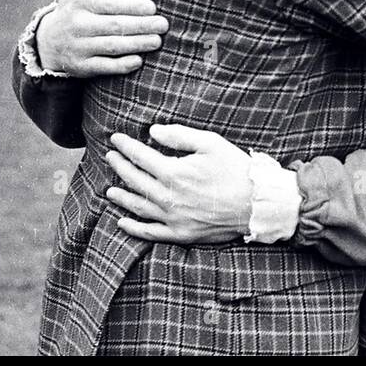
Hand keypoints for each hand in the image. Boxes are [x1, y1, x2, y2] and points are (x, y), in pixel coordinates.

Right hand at [34, 0, 169, 76]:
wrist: (47, 41)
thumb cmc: (73, 5)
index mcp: (81, 1)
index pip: (109, 3)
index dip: (131, 6)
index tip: (152, 7)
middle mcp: (78, 24)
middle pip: (114, 26)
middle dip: (141, 26)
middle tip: (164, 24)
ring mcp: (79, 47)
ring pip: (111, 47)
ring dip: (136, 45)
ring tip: (158, 41)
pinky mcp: (81, 66)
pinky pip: (103, 67)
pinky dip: (121, 65)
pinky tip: (138, 61)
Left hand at [104, 125, 253, 243]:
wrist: (256, 203)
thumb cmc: (236, 169)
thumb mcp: (210, 143)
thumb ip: (180, 135)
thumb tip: (153, 131)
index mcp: (174, 172)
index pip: (140, 156)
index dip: (126, 146)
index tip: (116, 138)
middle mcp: (168, 197)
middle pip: (135, 180)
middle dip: (119, 166)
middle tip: (110, 157)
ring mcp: (173, 218)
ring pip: (138, 207)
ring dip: (121, 197)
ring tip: (109, 190)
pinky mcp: (181, 234)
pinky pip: (150, 233)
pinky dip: (133, 228)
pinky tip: (122, 221)